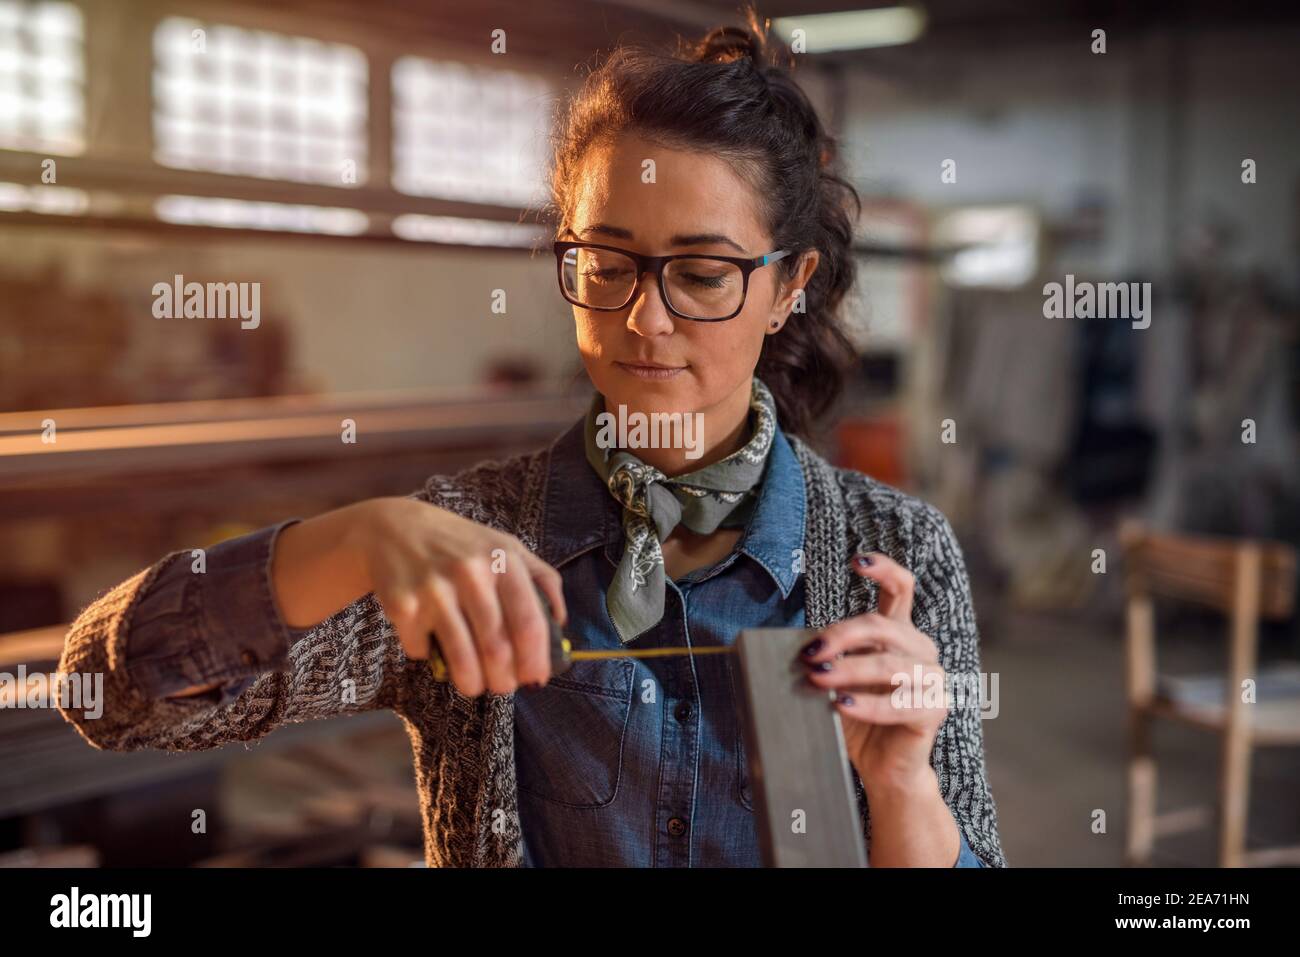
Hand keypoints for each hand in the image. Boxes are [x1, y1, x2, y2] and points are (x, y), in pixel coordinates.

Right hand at [274, 497, 566, 697]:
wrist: (393, 527)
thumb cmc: (460, 544)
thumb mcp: (505, 545)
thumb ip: (542, 578)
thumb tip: (561, 623)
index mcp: (503, 559)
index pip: (529, 622)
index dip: (535, 660)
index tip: (536, 680)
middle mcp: (470, 573)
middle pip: (497, 647)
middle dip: (504, 679)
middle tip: (504, 687)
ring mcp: (435, 590)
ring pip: (462, 657)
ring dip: (472, 682)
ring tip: (474, 686)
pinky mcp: (403, 605)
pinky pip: (423, 650)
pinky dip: (429, 657)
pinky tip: (431, 644)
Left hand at [799, 552, 947, 792]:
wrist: (884, 767)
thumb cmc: (857, 718)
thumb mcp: (838, 680)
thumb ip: (829, 657)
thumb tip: (797, 646)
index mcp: (900, 633)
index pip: (900, 589)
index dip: (882, 569)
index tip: (857, 559)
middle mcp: (921, 649)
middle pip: (882, 625)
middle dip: (840, 635)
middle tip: (809, 654)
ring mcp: (933, 679)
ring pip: (888, 664)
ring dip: (848, 670)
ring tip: (817, 679)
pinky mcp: (934, 710)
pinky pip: (898, 703)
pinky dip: (867, 704)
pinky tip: (841, 705)